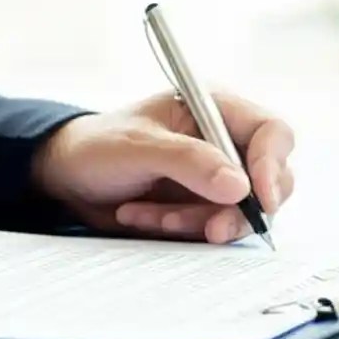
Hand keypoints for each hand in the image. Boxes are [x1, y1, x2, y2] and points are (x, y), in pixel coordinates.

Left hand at [32, 92, 294, 243]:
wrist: (67, 177)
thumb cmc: (97, 147)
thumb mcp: (139, 148)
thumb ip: (188, 162)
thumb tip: (240, 187)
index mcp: (215, 109)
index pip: (271, 133)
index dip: (271, 166)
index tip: (258, 198)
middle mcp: (223, 141)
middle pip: (269, 178)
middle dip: (240, 208)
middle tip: (211, 229)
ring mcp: (215, 176)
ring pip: (242, 210)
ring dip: (200, 222)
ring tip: (152, 216)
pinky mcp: (201, 205)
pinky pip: (212, 226)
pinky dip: (182, 229)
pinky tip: (143, 216)